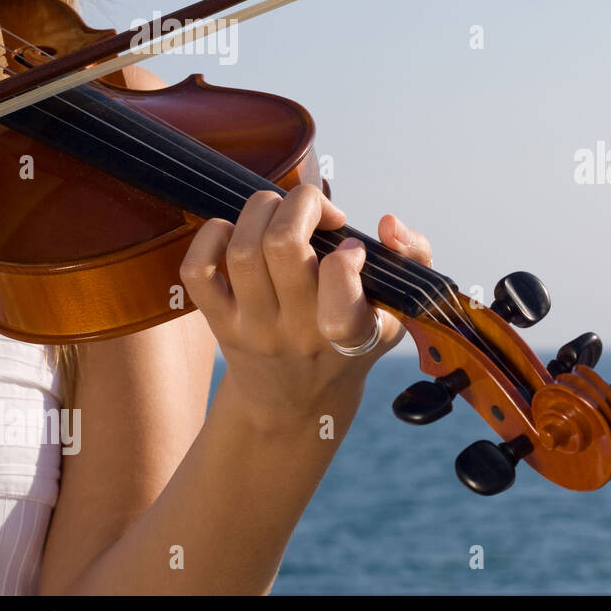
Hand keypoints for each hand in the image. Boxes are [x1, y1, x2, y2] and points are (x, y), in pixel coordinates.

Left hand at [179, 184, 431, 425]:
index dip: (347, 249)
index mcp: (350, 331)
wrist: (296, 406)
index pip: (341, 276)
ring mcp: (254, 328)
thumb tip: (389, 222)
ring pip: (243, 248)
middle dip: (301, 204)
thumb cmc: (353, 345)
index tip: (353, 251)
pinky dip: (211, 236)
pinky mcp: (220, 325)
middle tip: (315, 213)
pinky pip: (198, 271)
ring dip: (262, 210)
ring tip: (281, 214)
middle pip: (282, 243)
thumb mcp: (398, 312)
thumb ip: (412, 258)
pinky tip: (237, 231)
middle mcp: (298, 331)